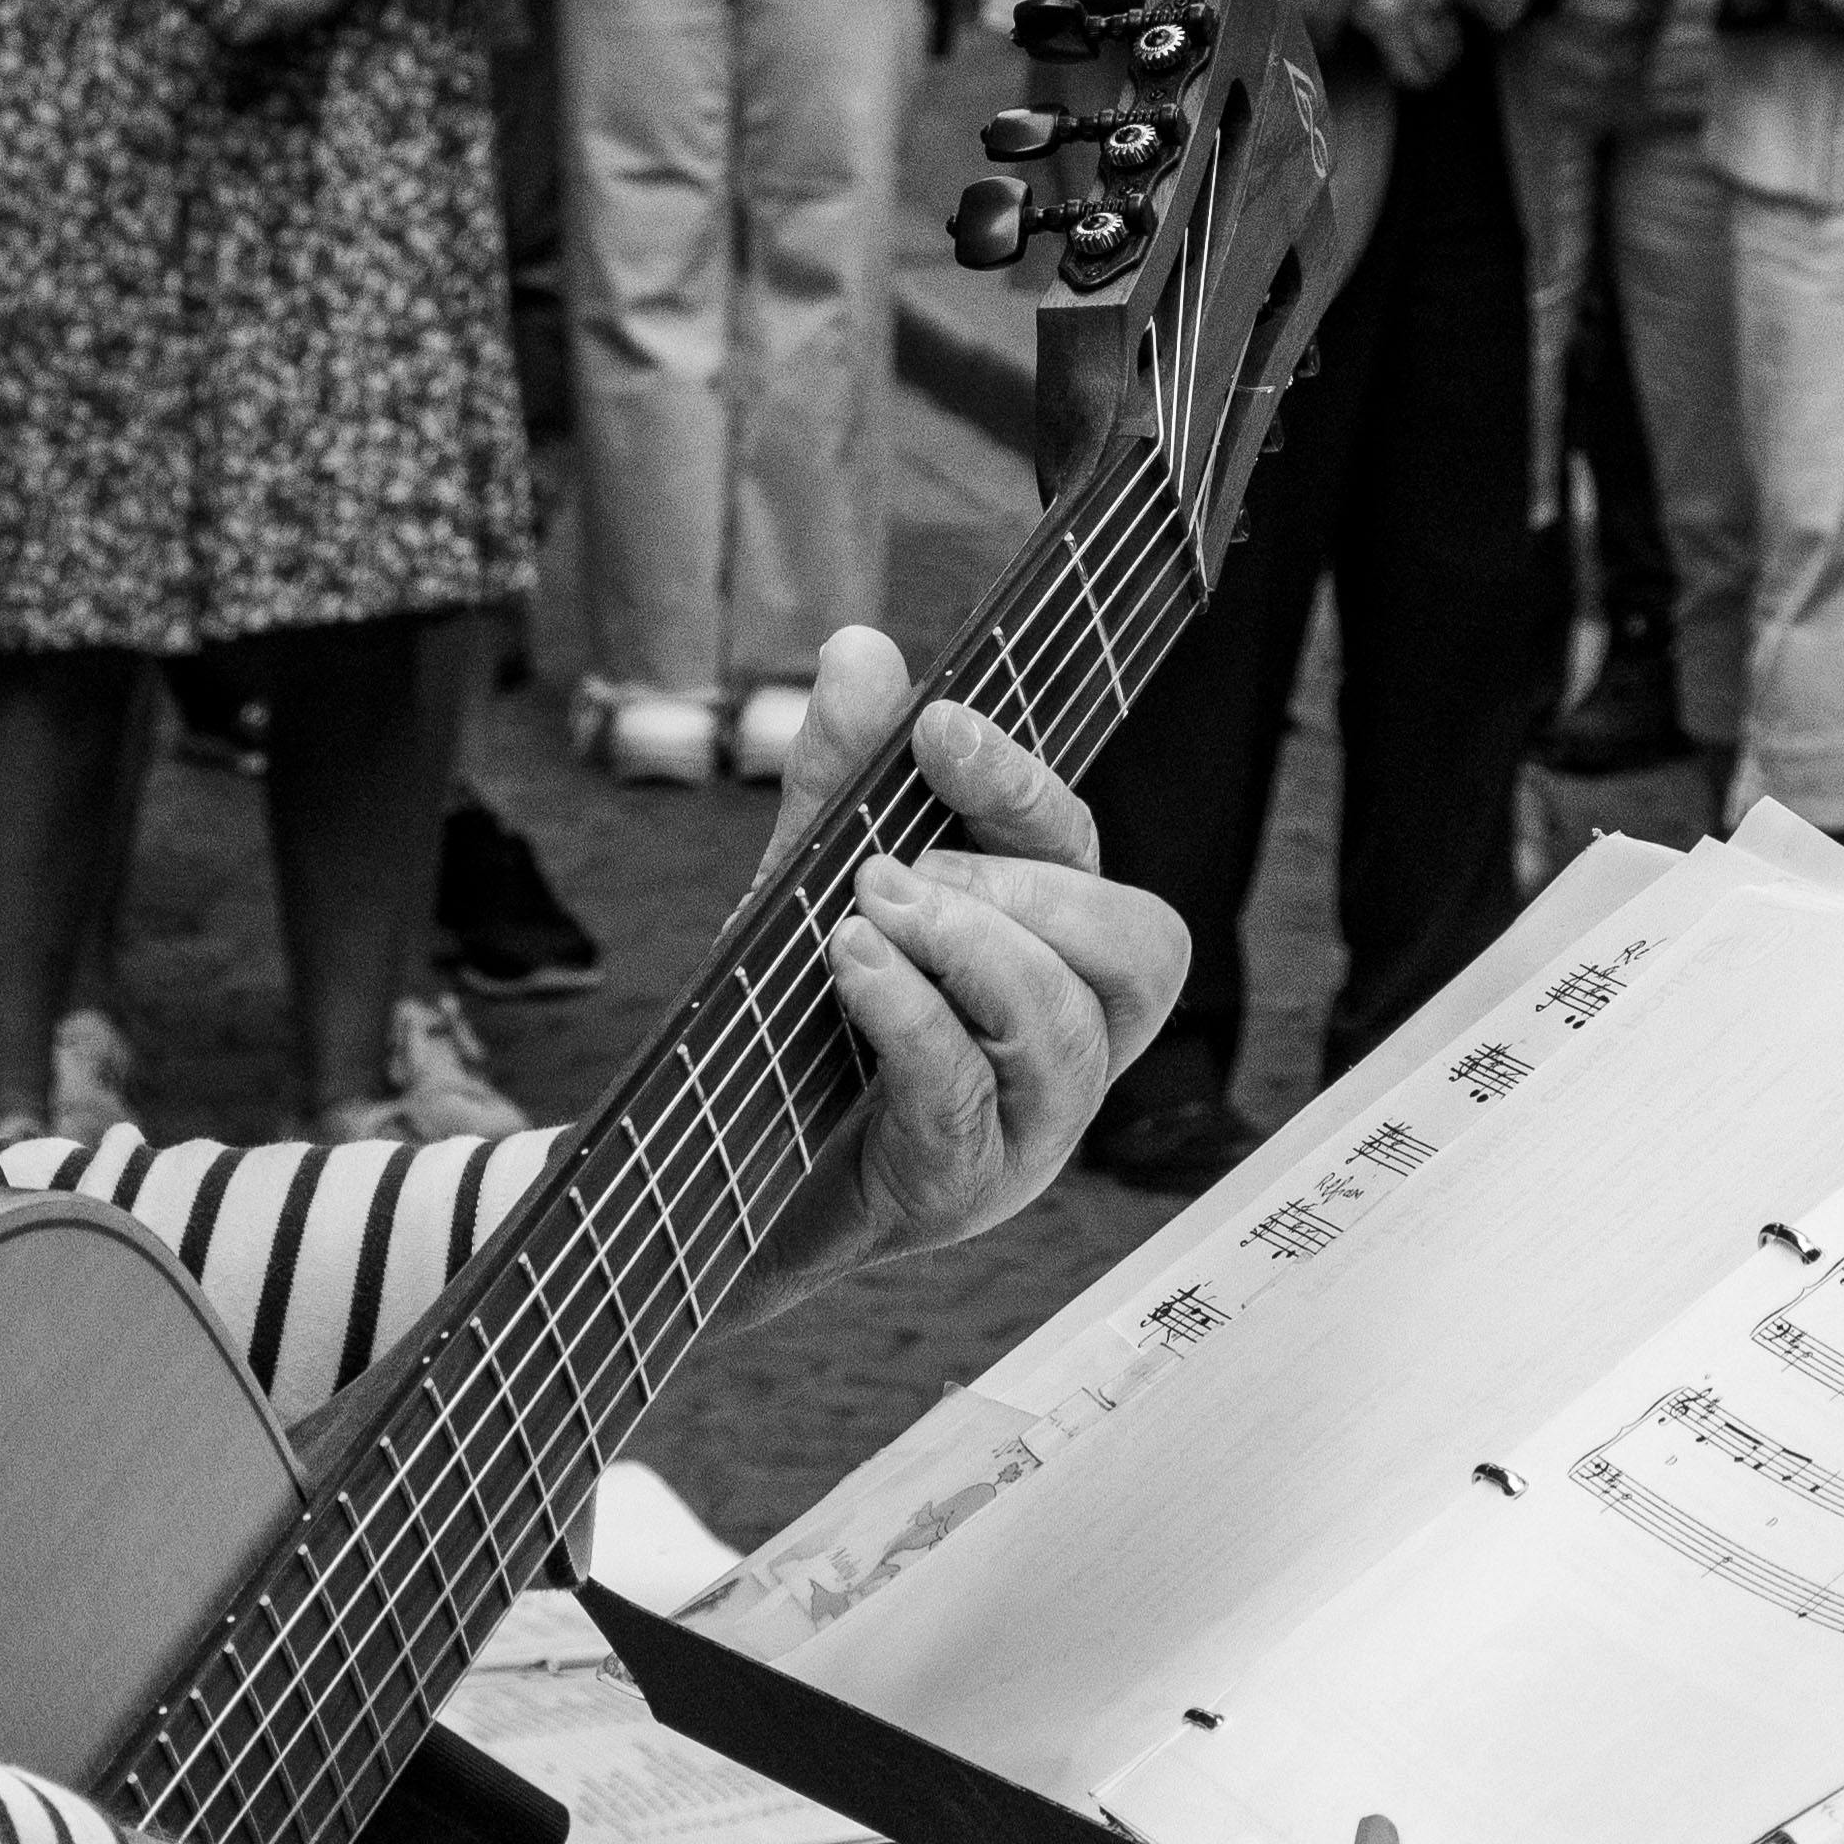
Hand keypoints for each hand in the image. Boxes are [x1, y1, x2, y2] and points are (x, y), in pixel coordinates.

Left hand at [726, 626, 1188, 1316]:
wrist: (702, 1195)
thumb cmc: (787, 1043)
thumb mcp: (805, 894)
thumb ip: (840, 787)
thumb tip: (866, 648)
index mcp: (1048, 962)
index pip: (1088, 859)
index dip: (1024, 785)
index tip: (939, 727)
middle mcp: (1065, 1048)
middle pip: (1140, 948)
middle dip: (1025, 887)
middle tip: (898, 873)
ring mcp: (1026, 1130)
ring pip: (1066, 1028)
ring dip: (970, 949)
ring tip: (865, 916)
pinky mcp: (958, 1189)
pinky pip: (970, 1096)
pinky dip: (913, 1016)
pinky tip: (850, 966)